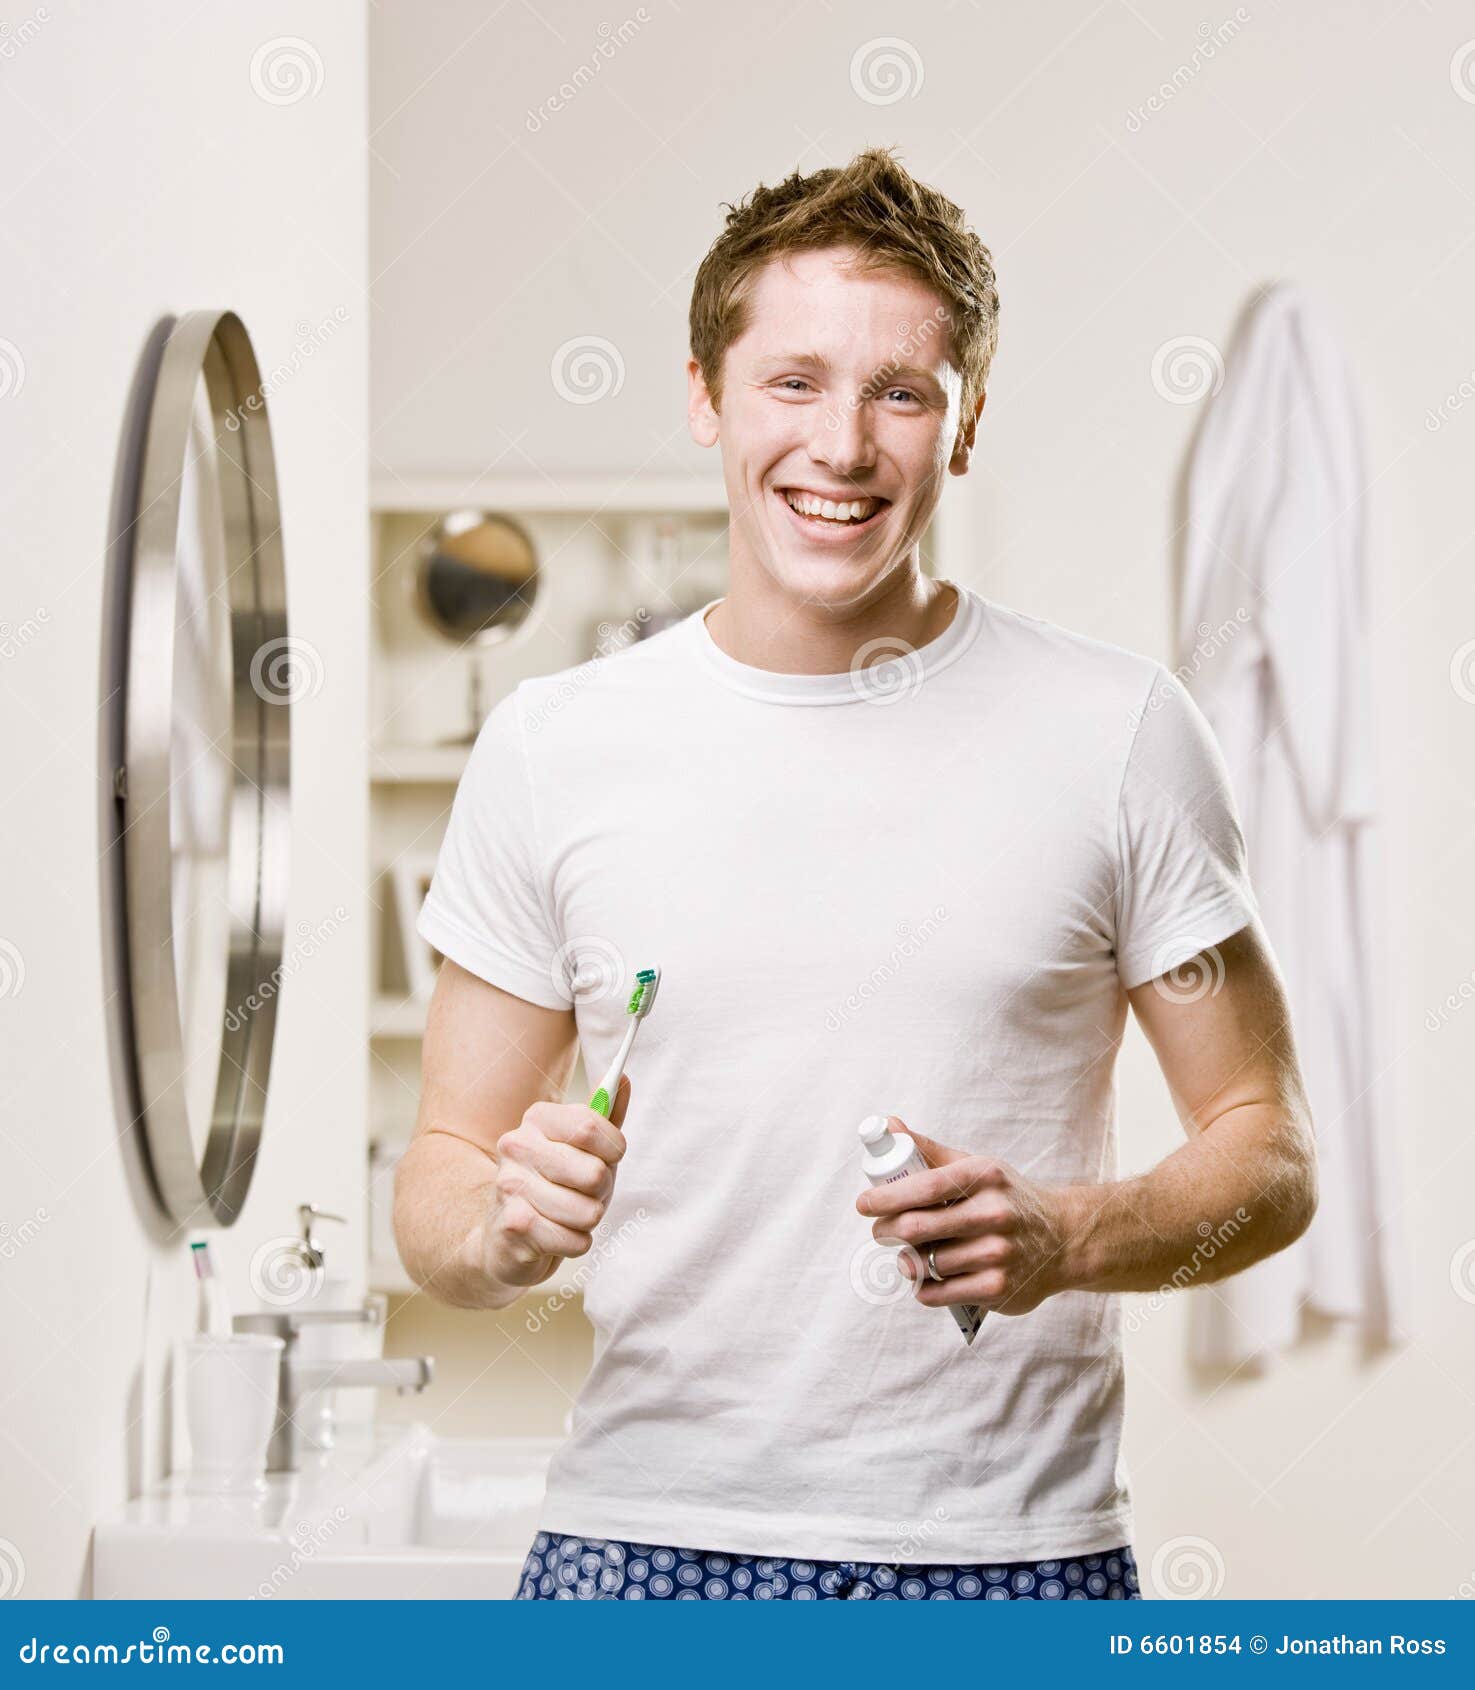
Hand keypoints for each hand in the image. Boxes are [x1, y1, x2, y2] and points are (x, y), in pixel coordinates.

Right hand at [481, 1074, 630, 1290]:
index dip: (614, 1148)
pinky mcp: (513, 1225)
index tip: (610, 1157)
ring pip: (588, 1211)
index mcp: (538, 1117)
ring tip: (566, 1214)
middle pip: (595, 1172)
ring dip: (587, 1220)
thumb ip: (606, 1116)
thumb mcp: (585, 1149)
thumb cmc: (556, 1186)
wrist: (508, 1239)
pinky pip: (575, 1240)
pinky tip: (554, 1235)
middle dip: (602, 1191)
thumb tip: (624, 1079)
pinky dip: (574, 1243)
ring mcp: (510, 1185)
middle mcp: (517, 1145)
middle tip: (583, 1192)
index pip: (591, 1125)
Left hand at [853, 1118, 1072, 1315]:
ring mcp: (997, 1254)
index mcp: (984, 1177)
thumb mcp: (977, 1168)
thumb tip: (888, 1124)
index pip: (922, 1186)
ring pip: (924, 1263)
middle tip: (880, 1231)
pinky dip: (923, 1287)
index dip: (885, 1196)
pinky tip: (927, 1277)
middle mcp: (993, 1214)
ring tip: (910, 1254)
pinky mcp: (996, 1289)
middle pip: (915, 1227)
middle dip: (887, 1230)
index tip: (864, 1204)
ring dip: (907, 1261)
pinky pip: (937, 1293)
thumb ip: (930, 1151)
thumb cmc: (1008, 1199)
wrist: (1063, 1239)